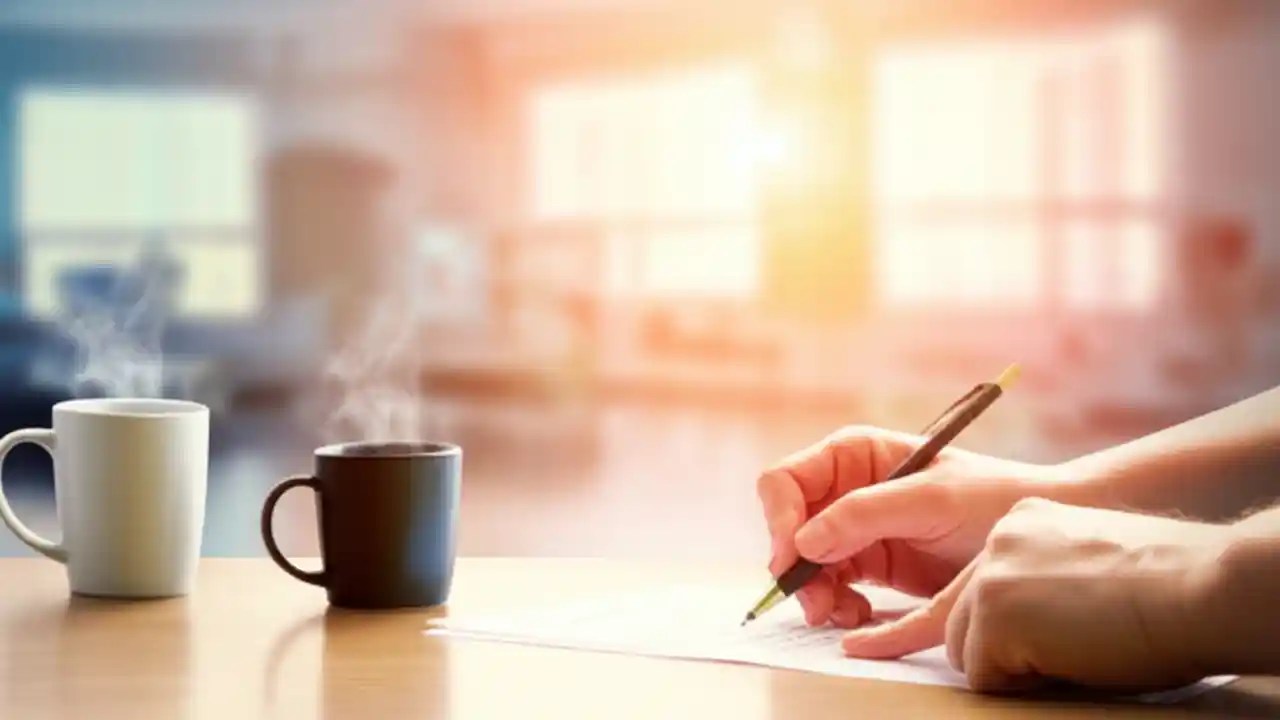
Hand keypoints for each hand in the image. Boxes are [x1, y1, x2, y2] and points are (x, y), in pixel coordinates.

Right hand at [757, 426, 1061, 627]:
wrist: (1030, 534)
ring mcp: (854, 528)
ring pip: (805, 562)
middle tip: (817, 603)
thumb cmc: (990, 498)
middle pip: (788, 527)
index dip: (779, 519)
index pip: (786, 481)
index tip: (790, 559)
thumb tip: (802, 542)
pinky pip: (831, 585)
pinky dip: (836, 604)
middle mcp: (845, 488)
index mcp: (853, 455)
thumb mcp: (931, 500)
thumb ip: (865, 515)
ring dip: (815, 592)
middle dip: (797, 567)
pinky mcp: (869, 563)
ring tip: (843, 614)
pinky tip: (859, 615)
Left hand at [842, 498, 1227, 692]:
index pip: (976, 581)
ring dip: (1011, 666)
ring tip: (1076, 648)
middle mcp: (997, 540)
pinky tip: (1069, 657)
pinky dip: (1023, 681)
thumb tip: (1022, 627)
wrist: (1195, 585)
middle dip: (998, 649)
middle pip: (960, 619)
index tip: (931, 638)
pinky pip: (984, 675)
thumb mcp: (1087, 565)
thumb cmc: (1165, 590)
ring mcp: (989, 574)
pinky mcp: (992, 613)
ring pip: (967, 650)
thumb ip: (1042, 579)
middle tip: (1061, 650)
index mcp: (1022, 523)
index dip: (976, 619)